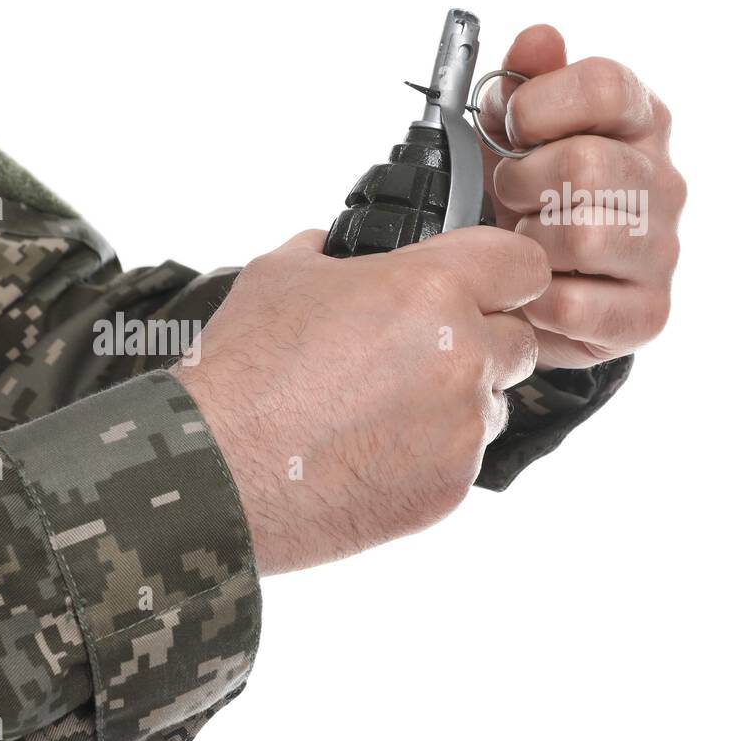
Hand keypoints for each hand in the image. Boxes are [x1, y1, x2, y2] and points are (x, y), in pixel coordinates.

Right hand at [172, 227, 548, 573]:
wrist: (216, 469)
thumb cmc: (242, 371)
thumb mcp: (279, 274)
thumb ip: (332, 253)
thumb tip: (338, 251)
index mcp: (431, 290)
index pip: (523, 267)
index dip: (502, 275)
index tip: (484, 286)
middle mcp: (462, 358)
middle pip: (517, 340)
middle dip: (475, 342)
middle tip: (410, 356)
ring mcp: (461, 430)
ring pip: (490, 404)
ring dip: (453, 401)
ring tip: (377, 411)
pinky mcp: (449, 489)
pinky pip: (460, 460)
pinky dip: (426, 454)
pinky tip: (366, 450)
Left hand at [476, 27, 685, 369]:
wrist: (530, 284)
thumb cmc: (529, 199)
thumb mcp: (510, 134)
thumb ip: (521, 83)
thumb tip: (538, 41)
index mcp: (638, 122)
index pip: (604, 85)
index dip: (539, 105)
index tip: (512, 127)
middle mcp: (662, 182)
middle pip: (587, 165)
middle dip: (523, 182)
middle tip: (509, 197)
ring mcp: (662, 249)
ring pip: (585, 237)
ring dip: (530, 244)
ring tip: (523, 244)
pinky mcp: (646, 313)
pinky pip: (575, 305)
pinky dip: (535, 300)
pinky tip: (532, 290)